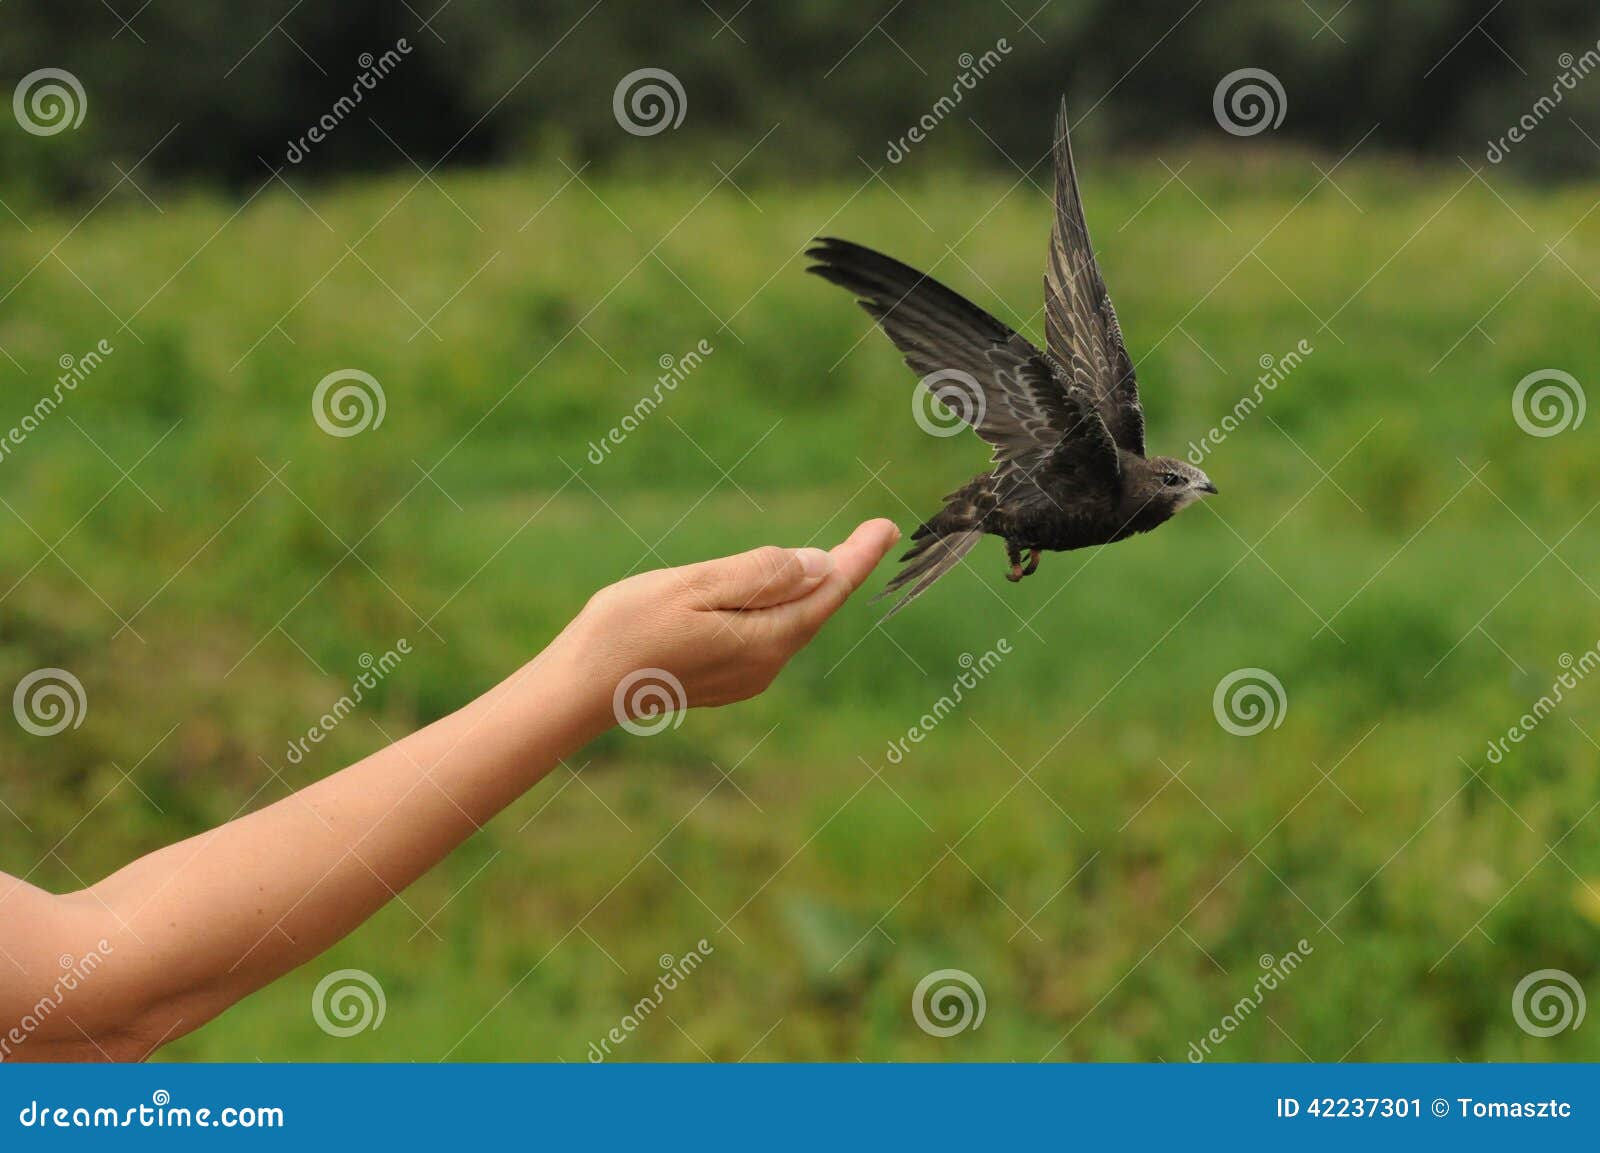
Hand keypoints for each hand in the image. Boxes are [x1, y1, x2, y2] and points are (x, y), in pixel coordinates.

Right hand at [556, 519, 900, 725]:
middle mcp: (764, 665)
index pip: (827, 591)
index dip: (858, 557)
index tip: (886, 528)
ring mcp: (743, 677)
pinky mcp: (722, 681)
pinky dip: (779, 608)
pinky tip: (776, 593)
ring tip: (834, 557)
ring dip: (808, 589)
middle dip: (840, 570)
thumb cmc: (628, 629)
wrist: (579, 690)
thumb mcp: (695, 586)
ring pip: (790, 623)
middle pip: (814, 608)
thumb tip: (819, 564)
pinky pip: (766, 636)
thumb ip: (760, 575)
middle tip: (870, 536)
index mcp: (764, 640)